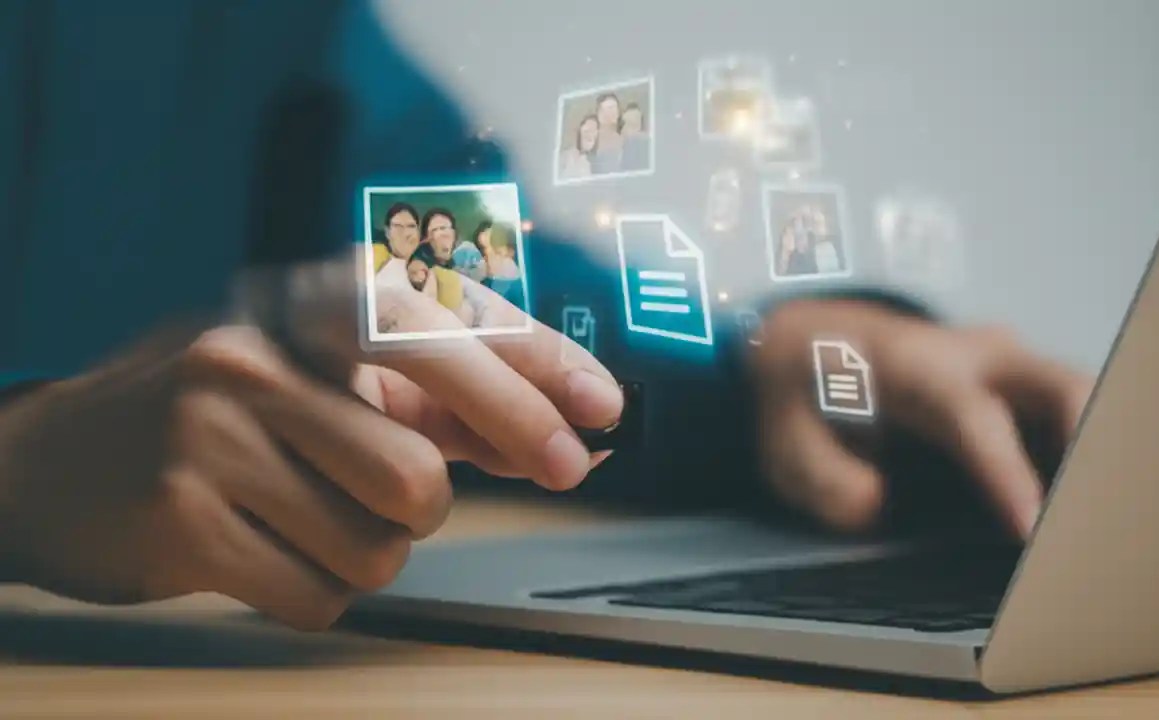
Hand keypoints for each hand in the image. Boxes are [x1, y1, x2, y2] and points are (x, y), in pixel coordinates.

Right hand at [0, 253, 621, 628]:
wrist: (65, 457)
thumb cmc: (227, 412)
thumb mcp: (327, 377)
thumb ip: (443, 402)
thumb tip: (563, 437)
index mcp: (304, 301)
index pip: (447, 326)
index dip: (536, 374)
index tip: (603, 415)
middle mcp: (258, 352)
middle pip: (420, 468)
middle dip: (444, 501)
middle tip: (450, 499)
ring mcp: (211, 435)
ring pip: (379, 542)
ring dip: (373, 547)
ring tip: (316, 513)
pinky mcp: (181, 518)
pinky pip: (321, 593)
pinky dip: (321, 588)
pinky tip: (274, 549)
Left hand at [750, 298, 1091, 538]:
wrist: (814, 337)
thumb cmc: (804, 389)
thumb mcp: (784, 438)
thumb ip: (821, 475)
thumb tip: (875, 505)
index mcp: (915, 364)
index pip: (973, 418)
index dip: (1006, 473)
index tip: (1033, 528)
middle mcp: (974, 355)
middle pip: (1062, 387)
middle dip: (1092, 449)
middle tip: (1094, 522)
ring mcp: (1007, 364)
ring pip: (1082, 397)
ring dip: (1099, 456)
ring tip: (1098, 523)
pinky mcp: (1021, 384)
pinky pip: (1074, 412)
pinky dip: (1087, 454)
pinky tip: (1083, 506)